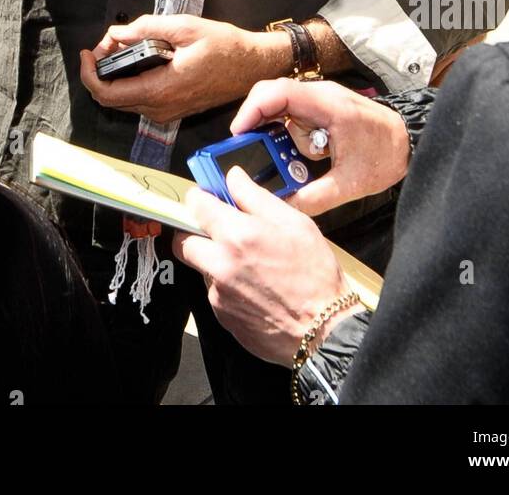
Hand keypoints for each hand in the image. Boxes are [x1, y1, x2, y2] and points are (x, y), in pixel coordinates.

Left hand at [79, 14, 286, 123]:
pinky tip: (136, 60)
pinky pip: (139, 101)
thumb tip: (116, 33)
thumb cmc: (225, 46)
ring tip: (120, 47)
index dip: (89, 74)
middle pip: (112, 100)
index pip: (108, 93)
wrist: (253, 66)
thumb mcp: (185, 27)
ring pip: (124, 102)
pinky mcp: (173, 110)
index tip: (89, 52)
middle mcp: (161, 108)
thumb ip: (146, 28)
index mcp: (161, 89)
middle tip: (106, 44)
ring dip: (114, 77)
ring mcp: (167, 112)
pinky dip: (129, 82)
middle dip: (100, 72)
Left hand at [174, 166, 357, 365]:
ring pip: (202, 268)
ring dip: (215, 261)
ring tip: (249, 265)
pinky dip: (229, 286)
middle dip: (195, 233)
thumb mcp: (294, 222)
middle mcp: (221, 264)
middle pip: (184, 242)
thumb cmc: (315, 274)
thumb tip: (233, 177)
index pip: (195, 206)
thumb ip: (256, 197)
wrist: (324, 330)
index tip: (204, 198)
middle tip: (217, 232)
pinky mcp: (223, 317)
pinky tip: (255, 288)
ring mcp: (219, 294)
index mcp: (237, 235)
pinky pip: (217, 293)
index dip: (198, 198)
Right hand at [230, 78, 409, 214]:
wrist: (411, 143)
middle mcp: (321, 94)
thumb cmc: (385, 156)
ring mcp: (321, 99)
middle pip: (272, 95)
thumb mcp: (349, 184)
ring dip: (276, 131)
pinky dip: (287, 132)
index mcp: (327, 105)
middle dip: (257, 122)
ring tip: (285, 158)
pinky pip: (293, 114)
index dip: (253, 109)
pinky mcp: (322, 107)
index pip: (278, 93)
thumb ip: (314, 197)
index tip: (239, 132)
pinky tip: (296, 154)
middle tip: (249, 149)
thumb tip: (284, 206)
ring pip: (280, 106)